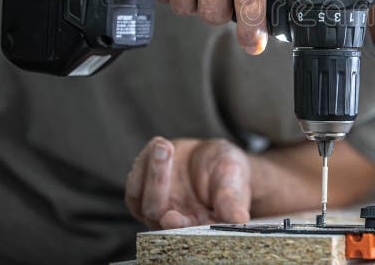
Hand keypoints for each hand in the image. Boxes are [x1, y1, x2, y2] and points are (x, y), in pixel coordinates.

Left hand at [125, 136, 251, 228]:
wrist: (216, 161)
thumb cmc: (230, 173)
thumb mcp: (235, 180)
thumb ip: (232, 199)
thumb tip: (240, 218)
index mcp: (200, 225)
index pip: (184, 231)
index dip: (177, 226)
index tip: (171, 217)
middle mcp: (175, 221)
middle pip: (155, 211)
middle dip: (157, 181)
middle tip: (166, 150)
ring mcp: (157, 207)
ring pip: (138, 197)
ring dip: (148, 169)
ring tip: (163, 143)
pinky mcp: (145, 192)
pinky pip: (134, 182)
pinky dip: (143, 161)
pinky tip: (158, 143)